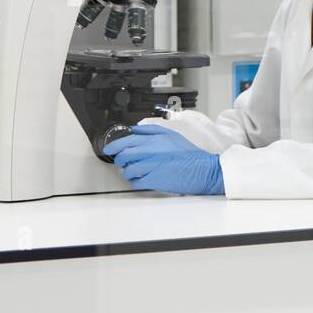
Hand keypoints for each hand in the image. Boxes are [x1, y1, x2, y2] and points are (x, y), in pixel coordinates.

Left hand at [104, 124, 224, 194]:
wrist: (203, 171)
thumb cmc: (190, 155)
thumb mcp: (172, 135)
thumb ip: (151, 131)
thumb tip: (134, 129)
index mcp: (155, 140)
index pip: (127, 140)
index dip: (114, 146)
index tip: (109, 149)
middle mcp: (151, 152)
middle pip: (124, 155)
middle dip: (121, 160)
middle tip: (124, 162)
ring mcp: (151, 167)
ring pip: (128, 170)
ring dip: (128, 173)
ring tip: (135, 173)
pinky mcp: (154, 181)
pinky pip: (136, 183)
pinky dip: (135, 183)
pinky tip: (141, 180)